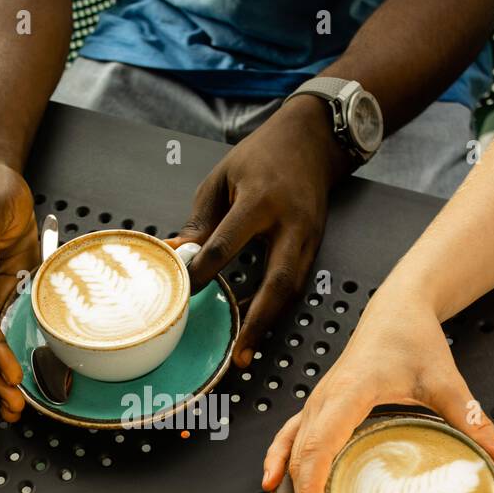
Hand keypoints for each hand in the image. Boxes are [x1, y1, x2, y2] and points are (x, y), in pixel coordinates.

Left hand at [173, 96, 351, 368]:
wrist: (313, 139)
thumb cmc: (261, 154)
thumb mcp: (222, 176)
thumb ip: (201, 218)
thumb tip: (178, 253)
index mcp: (260, 200)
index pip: (228, 244)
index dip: (204, 271)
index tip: (184, 291)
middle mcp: (290, 223)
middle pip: (278, 281)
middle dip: (257, 320)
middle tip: (239, 353)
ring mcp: (309, 237)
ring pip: (292, 289)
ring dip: (269, 323)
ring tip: (247, 351)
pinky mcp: (316, 245)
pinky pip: (297, 283)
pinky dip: (277, 307)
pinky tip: (260, 326)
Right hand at [262, 296, 493, 492]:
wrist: (397, 309)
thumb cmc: (414, 338)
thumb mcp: (446, 380)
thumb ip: (472, 420)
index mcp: (351, 392)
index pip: (321, 444)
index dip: (313, 484)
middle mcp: (326, 397)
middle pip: (302, 453)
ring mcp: (318, 400)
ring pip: (293, 446)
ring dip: (292, 485)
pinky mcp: (319, 403)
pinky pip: (290, 434)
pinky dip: (280, 459)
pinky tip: (273, 482)